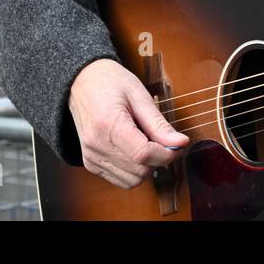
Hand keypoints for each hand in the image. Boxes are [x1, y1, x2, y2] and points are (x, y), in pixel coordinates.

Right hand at [67, 58, 189, 188]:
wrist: (82, 82)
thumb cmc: (111, 83)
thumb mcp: (139, 96)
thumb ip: (158, 124)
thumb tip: (181, 143)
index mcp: (108, 125)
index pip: (143, 154)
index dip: (167, 153)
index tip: (179, 144)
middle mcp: (96, 146)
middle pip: (139, 170)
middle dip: (158, 158)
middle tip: (162, 138)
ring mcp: (91, 157)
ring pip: (132, 180)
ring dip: (147, 166)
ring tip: (145, 141)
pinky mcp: (90, 164)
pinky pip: (121, 179)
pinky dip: (134, 170)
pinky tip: (134, 149)